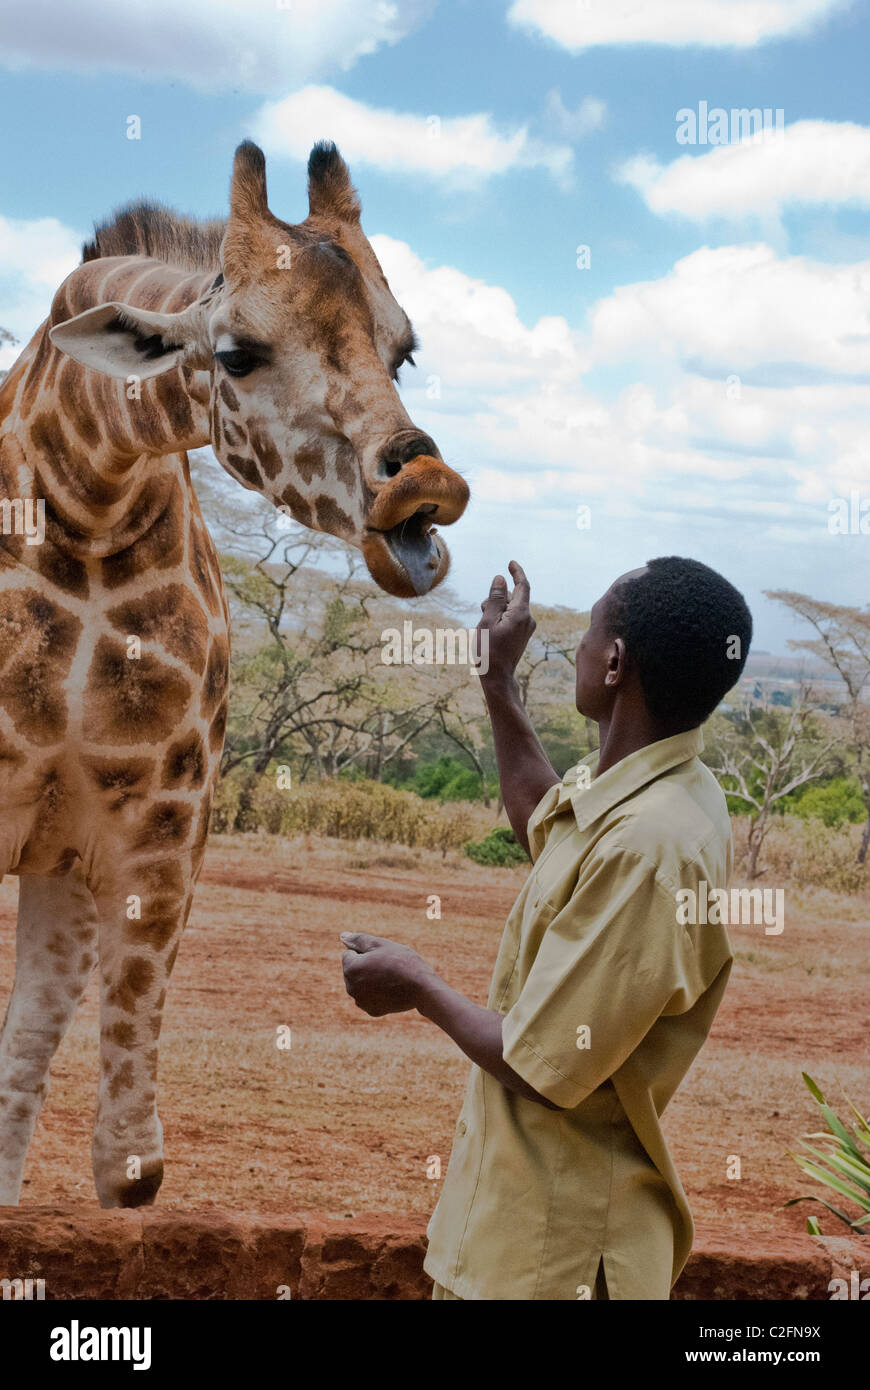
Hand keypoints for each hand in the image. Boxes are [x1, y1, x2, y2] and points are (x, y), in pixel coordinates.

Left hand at [340, 932, 434, 1016]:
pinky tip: (392, 990)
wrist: (422, 988)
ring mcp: (361, 1002)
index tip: (381, 956)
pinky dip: (377, 993)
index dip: (366, 952)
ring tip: (390, 978)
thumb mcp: (380, 944)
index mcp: (350, 968)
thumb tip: (342, 936)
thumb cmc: (402, 961)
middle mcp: (351, 988)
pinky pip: (370, 997)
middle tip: (387, 966)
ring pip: (361, 984)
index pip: (349, 953)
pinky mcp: (372, 1011)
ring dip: (370, 979)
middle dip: (365, 966)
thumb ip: (358, 939)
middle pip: (354, 970)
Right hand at [475, 560, 535, 684]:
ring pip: (510, 608)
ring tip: (484, 626)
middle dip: (496, 599)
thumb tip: (501, 579)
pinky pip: (511, 618)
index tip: (510, 563)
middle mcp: (528, 619)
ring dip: (496, 610)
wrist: (498, 677)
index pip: (522, 586)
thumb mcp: (487, 620)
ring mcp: (526, 628)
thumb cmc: (489, 650)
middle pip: (512, 598)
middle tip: (482, 613)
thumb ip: (495, 598)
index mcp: (521, 614)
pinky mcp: (522, 635)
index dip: (517, 572)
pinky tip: (490, 631)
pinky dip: (500, 618)